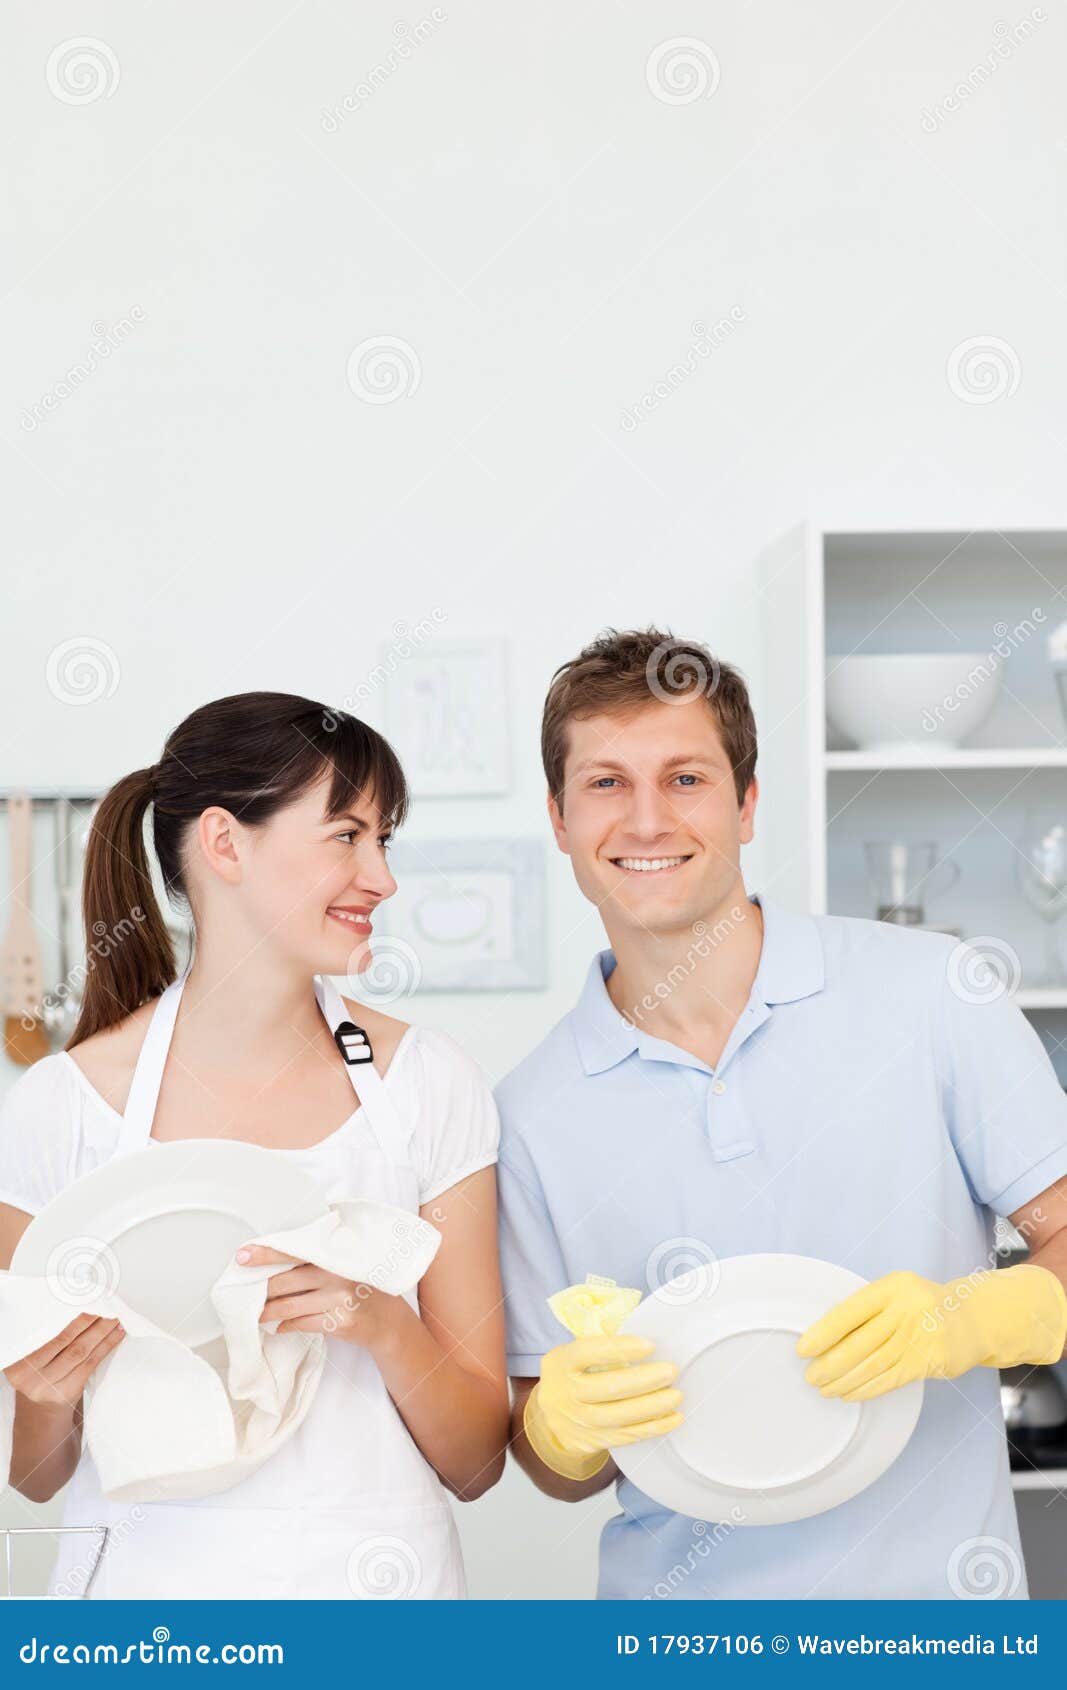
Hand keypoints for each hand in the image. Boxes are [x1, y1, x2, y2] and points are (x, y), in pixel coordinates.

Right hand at [3, 1313, 125, 1410]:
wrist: (40, 1407)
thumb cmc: (38, 1371)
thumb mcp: (31, 1355)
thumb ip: (43, 1337)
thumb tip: (75, 1304)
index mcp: (16, 1360)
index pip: (45, 1333)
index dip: (67, 1316)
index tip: (84, 1299)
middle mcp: (28, 1374)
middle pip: (64, 1339)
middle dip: (88, 1319)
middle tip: (104, 1303)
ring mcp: (48, 1385)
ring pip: (80, 1351)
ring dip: (101, 1331)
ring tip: (114, 1316)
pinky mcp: (67, 1392)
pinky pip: (90, 1364)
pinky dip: (106, 1346)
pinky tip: (116, 1334)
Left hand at [236, 1243, 404, 1352]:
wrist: (388, 1319)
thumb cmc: (360, 1285)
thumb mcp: (346, 1262)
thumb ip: (319, 1255)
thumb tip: (275, 1255)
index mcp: (335, 1253)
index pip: (294, 1249)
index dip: (266, 1253)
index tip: (241, 1256)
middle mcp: (337, 1273)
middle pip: (285, 1281)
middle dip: (262, 1289)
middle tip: (246, 1293)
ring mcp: (339, 1299)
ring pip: (288, 1306)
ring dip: (267, 1312)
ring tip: (257, 1313)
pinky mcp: (339, 1322)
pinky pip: (300, 1323)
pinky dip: (285, 1325)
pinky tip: (279, 1326)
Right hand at [524, 1333, 682, 1481]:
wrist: (549, 1416)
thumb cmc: (572, 1374)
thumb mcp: (573, 1354)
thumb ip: (600, 1346)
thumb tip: (643, 1337)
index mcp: (561, 1362)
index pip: (589, 1352)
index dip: (620, 1348)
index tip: (650, 1345)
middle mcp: (563, 1393)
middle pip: (606, 1388)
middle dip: (643, 1380)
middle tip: (672, 1371)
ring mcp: (575, 1422)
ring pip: (617, 1416)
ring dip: (652, 1407)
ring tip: (677, 1396)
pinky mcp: (588, 1442)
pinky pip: (624, 1436)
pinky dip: (652, 1428)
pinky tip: (673, 1418)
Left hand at [796, 1264, 1066, 1402]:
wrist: (972, 1317)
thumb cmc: (920, 1305)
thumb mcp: (896, 1294)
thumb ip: (867, 1310)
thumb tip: (822, 1339)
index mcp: (892, 1286)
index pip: (850, 1311)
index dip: (824, 1333)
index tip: (803, 1349)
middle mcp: (908, 1309)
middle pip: (861, 1342)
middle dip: (831, 1363)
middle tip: (810, 1377)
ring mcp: (923, 1336)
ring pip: (875, 1364)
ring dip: (845, 1380)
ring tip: (824, 1389)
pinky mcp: (932, 1360)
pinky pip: (892, 1379)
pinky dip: (867, 1389)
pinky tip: (849, 1394)